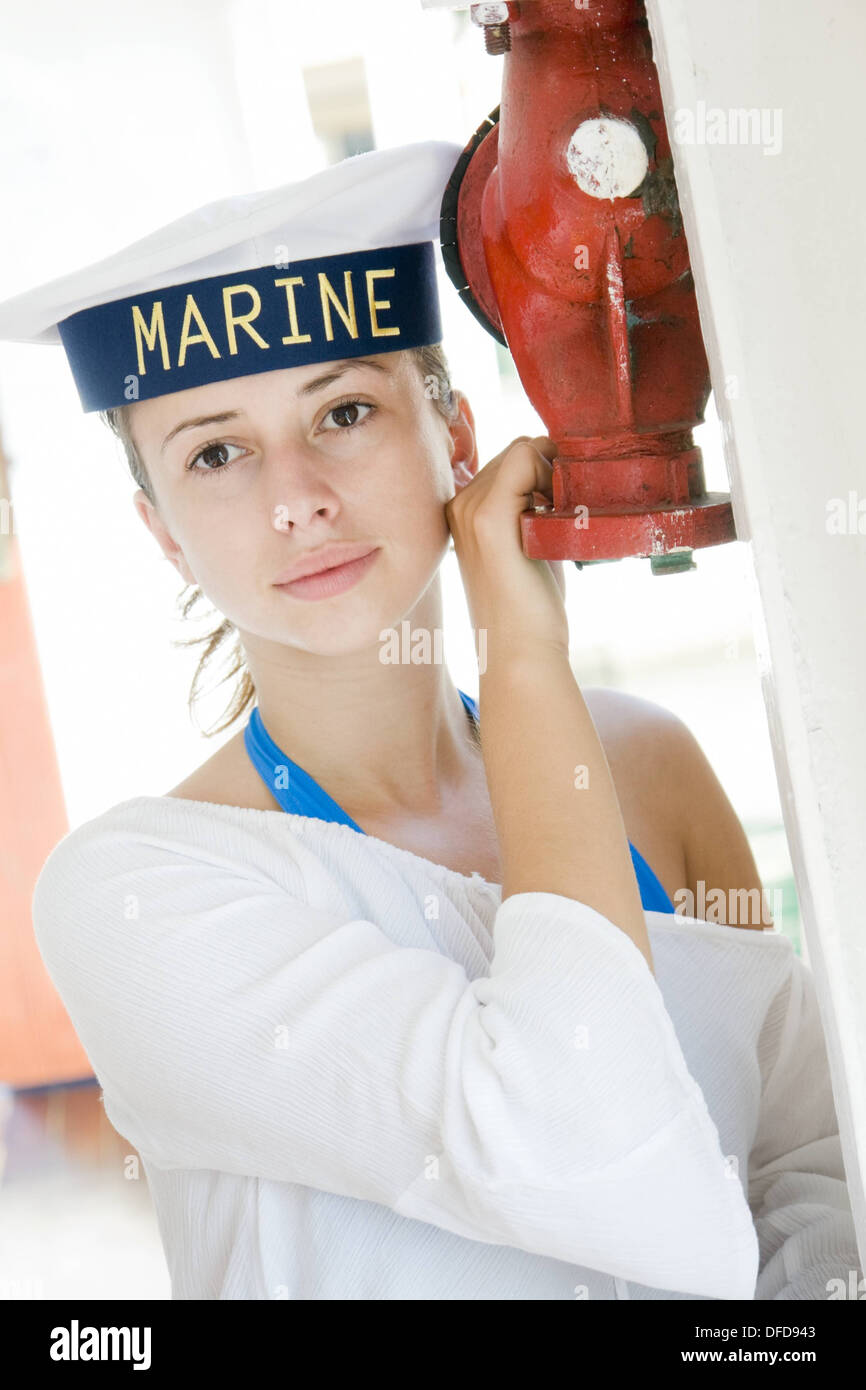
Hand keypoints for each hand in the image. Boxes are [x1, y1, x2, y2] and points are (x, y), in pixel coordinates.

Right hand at [444, 435, 568, 657]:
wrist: (520, 653)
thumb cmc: (529, 609)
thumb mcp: (528, 548)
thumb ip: (532, 513)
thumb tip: (562, 480)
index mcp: (463, 513)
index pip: (509, 459)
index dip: (544, 470)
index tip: (561, 505)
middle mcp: (459, 505)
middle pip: (517, 450)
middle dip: (551, 469)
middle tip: (567, 512)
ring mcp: (470, 509)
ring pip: (523, 449)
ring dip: (554, 473)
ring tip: (561, 518)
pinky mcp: (488, 518)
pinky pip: (524, 458)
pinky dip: (552, 474)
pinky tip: (559, 513)